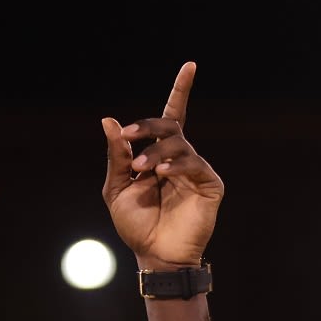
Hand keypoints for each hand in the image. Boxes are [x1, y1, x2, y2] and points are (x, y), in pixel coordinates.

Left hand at [101, 62, 224, 268]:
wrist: (155, 255)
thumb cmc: (136, 225)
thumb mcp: (116, 188)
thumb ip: (117, 157)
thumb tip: (110, 121)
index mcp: (159, 155)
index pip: (171, 116)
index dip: (181, 90)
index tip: (191, 65)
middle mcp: (180, 158)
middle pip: (170, 124)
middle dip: (147, 126)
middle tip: (128, 139)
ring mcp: (196, 170)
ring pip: (178, 143)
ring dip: (155, 152)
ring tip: (142, 170)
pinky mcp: (210, 184)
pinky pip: (194, 163)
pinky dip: (176, 164)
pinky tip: (162, 174)